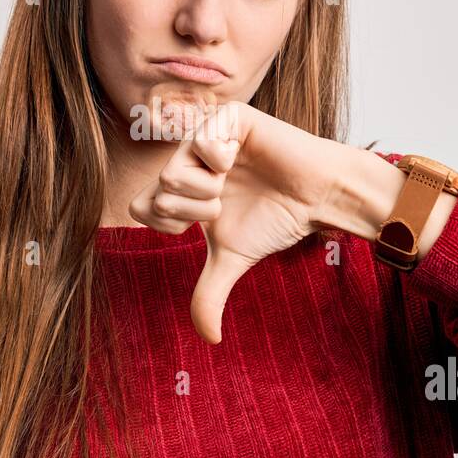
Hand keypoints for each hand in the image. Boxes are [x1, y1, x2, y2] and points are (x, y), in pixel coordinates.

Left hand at [128, 101, 344, 343]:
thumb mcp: (233, 258)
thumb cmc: (275, 219)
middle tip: (223, 202)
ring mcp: (205, 136)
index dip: (170, 223)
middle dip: (195, 210)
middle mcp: (187, 159)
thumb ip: (210, 294)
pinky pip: (202, 139)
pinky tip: (239, 158)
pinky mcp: (229, 117)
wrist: (316, 197)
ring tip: (231, 182)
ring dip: (208, 189)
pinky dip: (221, 158)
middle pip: (156, 191)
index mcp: (181, 187)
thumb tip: (209, 340)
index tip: (202, 224)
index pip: (141, 206)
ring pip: (172, 171)